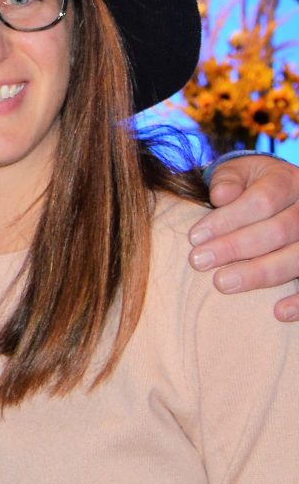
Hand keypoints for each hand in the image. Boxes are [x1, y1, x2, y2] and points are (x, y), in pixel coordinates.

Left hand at [189, 152, 298, 320]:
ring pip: (297, 258)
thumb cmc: (252, 184)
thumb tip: (220, 197)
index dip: (227, 220)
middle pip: (278, 231)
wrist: (282, 190)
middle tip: (199, 261)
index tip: (195, 237)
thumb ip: (227, 180)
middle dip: (235, 247)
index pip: (261, 201)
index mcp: (287, 181)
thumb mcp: (238, 171)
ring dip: (259, 273)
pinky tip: (277, 312)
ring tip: (222, 283)